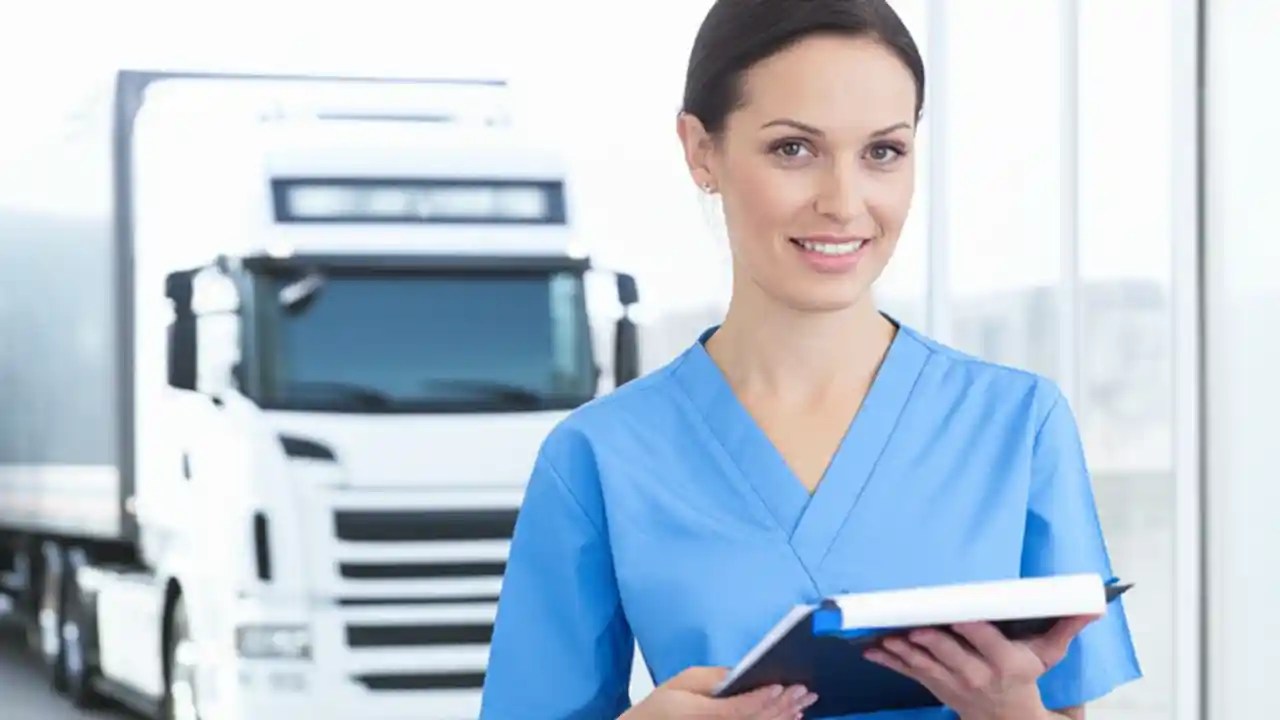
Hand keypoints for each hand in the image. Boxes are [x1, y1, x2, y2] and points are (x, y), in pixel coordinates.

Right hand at [620, 666, 817, 718]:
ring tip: (803, 702)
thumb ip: (711, 678)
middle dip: (783, 706)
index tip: (782, 686)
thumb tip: (739, 672)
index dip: (762, 698)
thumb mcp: (681, 682)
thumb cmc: (662, 707)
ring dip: (785, 717)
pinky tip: (790, 717)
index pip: (739, 709)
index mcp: (701, 714)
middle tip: (804, 691)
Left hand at [863, 615, 1098, 719]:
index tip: (957, 618)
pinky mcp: (932, 684)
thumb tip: (1093, 605)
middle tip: (914, 627)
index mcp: (1005, 663)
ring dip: (902, 649)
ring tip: (884, 635)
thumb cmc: (1025, 678)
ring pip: (923, 664)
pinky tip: (869, 649)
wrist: (1005, 718)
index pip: (987, 644)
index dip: (971, 631)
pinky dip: (888, 660)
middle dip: (931, 641)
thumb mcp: (1047, 656)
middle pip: (950, 654)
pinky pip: (907, 672)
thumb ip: (1066, 627)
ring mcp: (951, 682)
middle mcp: (976, 674)